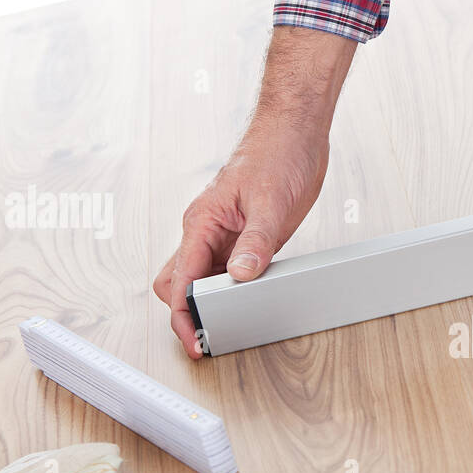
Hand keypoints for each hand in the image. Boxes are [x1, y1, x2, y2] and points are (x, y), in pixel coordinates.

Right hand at [154, 27, 355, 357]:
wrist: (294, 131)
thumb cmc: (277, 155)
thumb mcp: (271, 203)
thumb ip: (256, 243)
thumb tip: (241, 276)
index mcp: (201, 223)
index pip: (180, 280)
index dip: (183, 315)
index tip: (196, 340)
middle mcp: (205, 231)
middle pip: (177, 283)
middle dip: (186, 314)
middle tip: (209, 340)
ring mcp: (223, 235)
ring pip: (201, 279)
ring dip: (208, 304)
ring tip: (228, 328)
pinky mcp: (244, 237)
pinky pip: (227, 271)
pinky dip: (230, 291)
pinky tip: (248, 301)